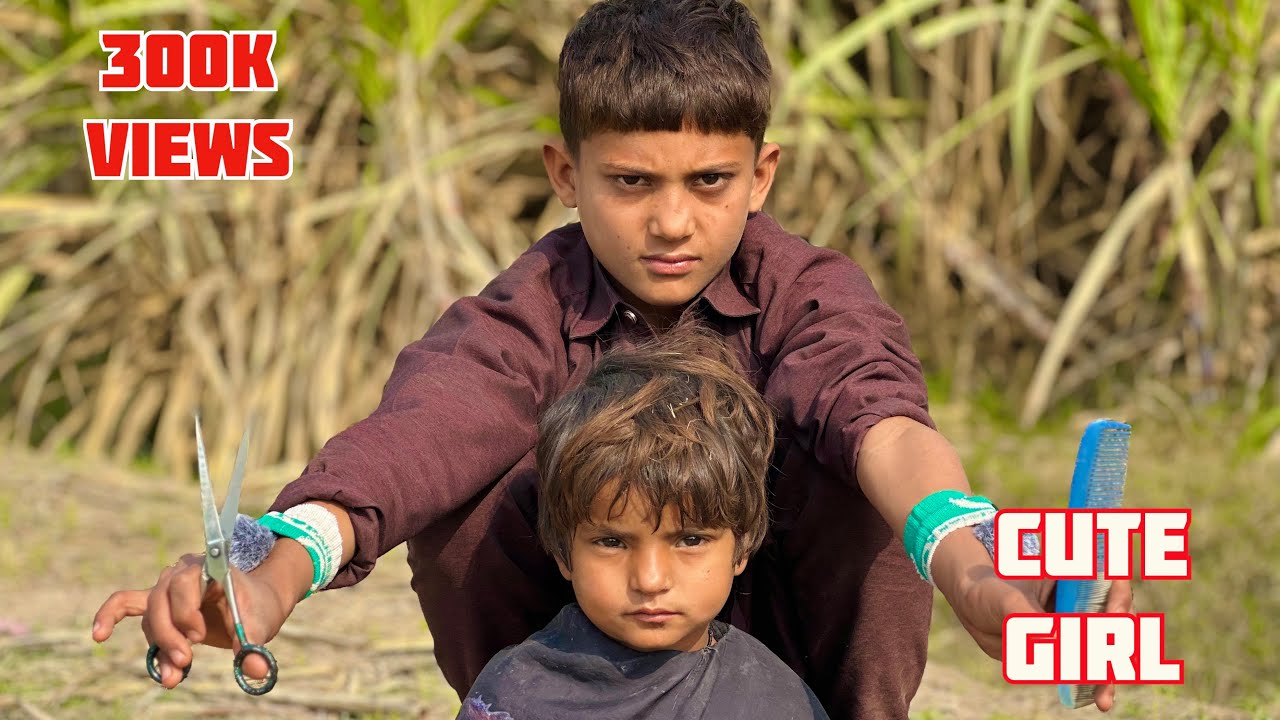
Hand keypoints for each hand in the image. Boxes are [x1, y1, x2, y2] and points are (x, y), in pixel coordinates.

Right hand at [91, 553, 292, 688]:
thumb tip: (257, 671)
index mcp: (210, 567)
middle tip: (185, 662)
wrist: (255, 603)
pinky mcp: (158, 604)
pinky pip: (125, 604)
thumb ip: (254, 646)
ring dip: (159, 645)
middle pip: (161, 601)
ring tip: (174, 677)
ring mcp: (167, 587)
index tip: (198, 637)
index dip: (185, 611)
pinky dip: (110, 617)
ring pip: (150, 615)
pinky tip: (99, 636)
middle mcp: (184, 572)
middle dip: (169, 636)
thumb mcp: (261, 625)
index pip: (184, 582)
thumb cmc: (257, 609)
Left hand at [933, 532, 1133, 711]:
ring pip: (1107, 647)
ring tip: (1103, 698)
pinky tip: (1096, 699)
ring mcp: (1080, 624)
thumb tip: (1054, 642)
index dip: (1119, 597)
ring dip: (1108, 672)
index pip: (1110, 580)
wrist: (973, 607)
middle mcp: (1084, 600)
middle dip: (1118, 643)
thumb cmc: (988, 591)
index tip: (1113, 615)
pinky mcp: (1071, 648)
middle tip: (1108, 662)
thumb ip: (1028, 618)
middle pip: (1117, 619)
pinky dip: (1095, 682)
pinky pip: (1090, 665)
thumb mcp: (1004, 601)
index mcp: (1073, 575)